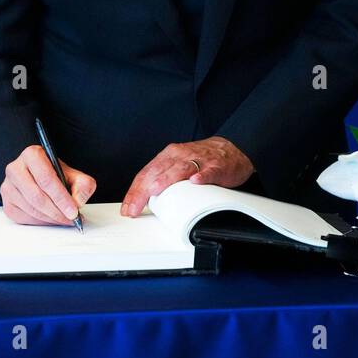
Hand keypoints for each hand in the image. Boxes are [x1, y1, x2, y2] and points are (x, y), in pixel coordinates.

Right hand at [0, 144, 96, 225]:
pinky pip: (24, 218)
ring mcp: (8, 186)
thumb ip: (83, 185)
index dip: (61, 198)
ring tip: (64, 219)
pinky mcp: (7, 203)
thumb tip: (78, 202)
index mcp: (32, 155)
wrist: (40, 176)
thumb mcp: (74, 174)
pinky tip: (51, 219)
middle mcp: (15, 169)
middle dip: (57, 212)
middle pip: (37, 197)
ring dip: (51, 218)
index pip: (46, 179)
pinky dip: (41, 222)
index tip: (73, 211)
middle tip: (71, 218)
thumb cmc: (55, 174)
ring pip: (31, 209)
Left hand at [121, 136, 254, 216]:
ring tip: (155, 191)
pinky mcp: (217, 166)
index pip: (146, 173)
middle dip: (143, 190)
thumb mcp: (177, 165)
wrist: (230, 149)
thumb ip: (162, 177)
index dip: (135, 191)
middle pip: (158, 171)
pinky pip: (208, 171)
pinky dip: (202, 176)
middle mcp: (181, 155)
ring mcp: (199, 160)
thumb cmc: (201, 160)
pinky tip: (196, 181)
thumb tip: (144, 199)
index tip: (127, 208)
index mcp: (168, 156)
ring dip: (166, 179)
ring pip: (180, 169)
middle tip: (134, 207)